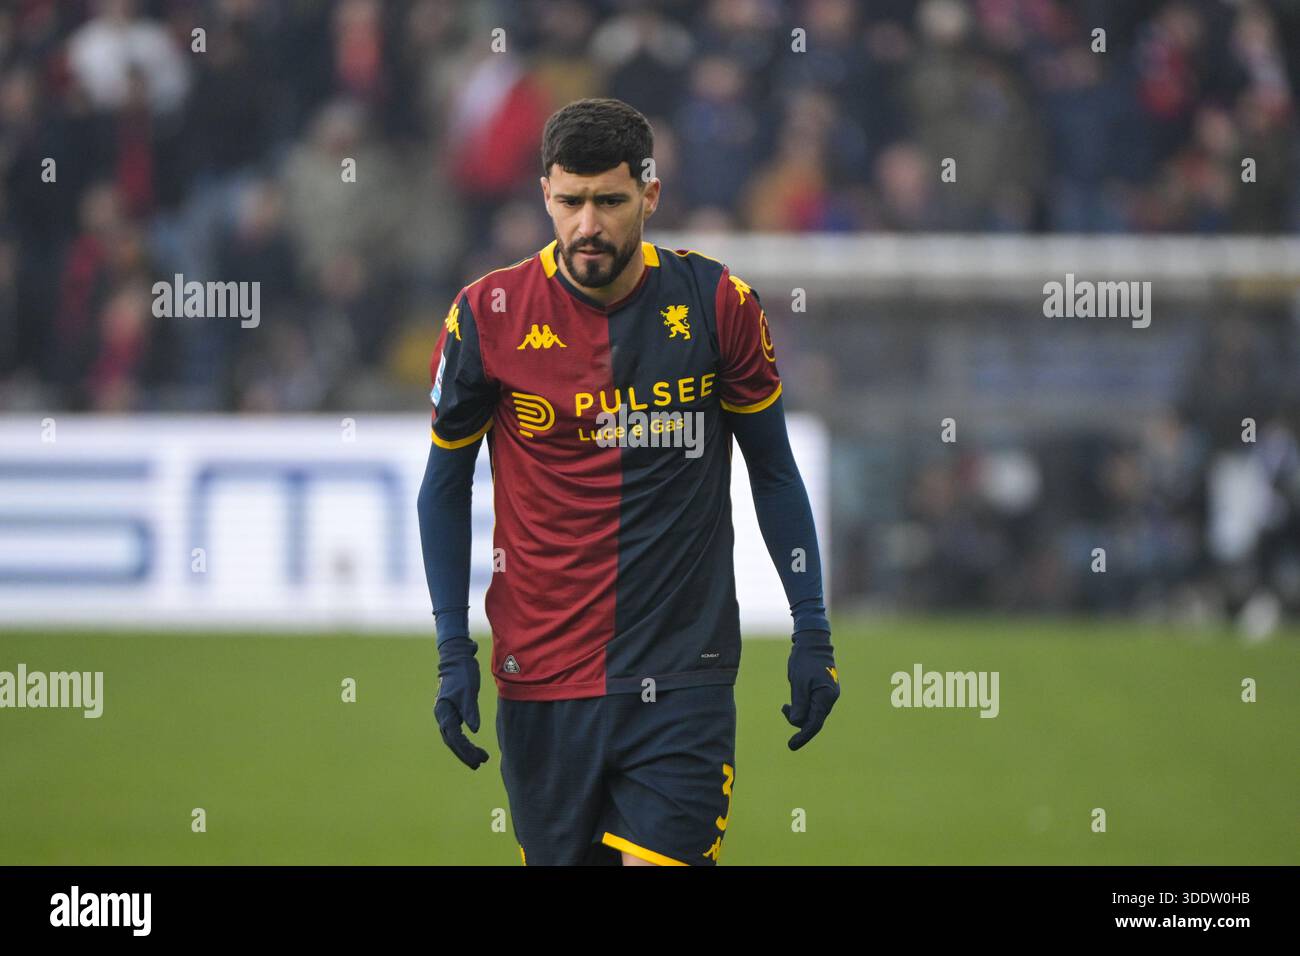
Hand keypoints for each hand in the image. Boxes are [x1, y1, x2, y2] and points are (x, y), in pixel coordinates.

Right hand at [434, 636, 489, 768]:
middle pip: (452, 741)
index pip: (454, 737)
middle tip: (480, 764)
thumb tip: (474, 730)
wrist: (456, 658)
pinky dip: (465, 740)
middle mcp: (442, 714)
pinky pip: (456, 731)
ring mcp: (446, 713)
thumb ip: (470, 711)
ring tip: (480, 759)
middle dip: (465, 754)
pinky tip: (473, 746)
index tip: (478, 759)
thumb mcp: (468, 691)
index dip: (466, 750)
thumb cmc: (462, 673)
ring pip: (453, 738)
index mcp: (444, 711)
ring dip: (465, 749)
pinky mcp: (452, 710)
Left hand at [782, 629, 838, 750]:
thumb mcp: (799, 683)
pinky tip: (790, 704)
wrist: (812, 641)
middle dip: (799, 724)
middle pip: (814, 720)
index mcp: (826, 697)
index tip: (791, 746)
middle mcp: (830, 698)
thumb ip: (799, 704)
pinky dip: (802, 707)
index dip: (802, 736)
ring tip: (784, 706)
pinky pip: (812, 705)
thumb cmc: (805, 660)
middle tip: (783, 712)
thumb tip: (797, 723)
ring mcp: (827, 694)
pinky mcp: (822, 690)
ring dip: (799, 714)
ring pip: (813, 714)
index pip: (814, 724)